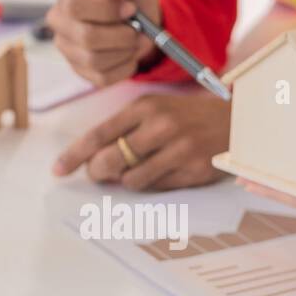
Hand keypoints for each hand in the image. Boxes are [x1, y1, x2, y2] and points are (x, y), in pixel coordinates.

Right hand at [47, 0, 158, 86]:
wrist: (137, 17)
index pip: (76, 5)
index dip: (107, 11)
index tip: (130, 9)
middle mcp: (59, 19)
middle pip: (86, 37)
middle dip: (122, 35)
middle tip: (138, 28)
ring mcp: (66, 46)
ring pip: (94, 60)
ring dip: (125, 52)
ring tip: (136, 39)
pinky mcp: (79, 68)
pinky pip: (102, 77)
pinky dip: (124, 67)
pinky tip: (130, 53)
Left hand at [52, 91, 229, 190]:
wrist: (237, 120)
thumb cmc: (188, 115)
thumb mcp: (156, 108)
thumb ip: (124, 128)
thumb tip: (92, 158)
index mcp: (146, 107)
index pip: (99, 135)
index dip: (74, 156)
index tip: (58, 171)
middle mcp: (161, 127)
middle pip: (110, 161)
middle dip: (97, 172)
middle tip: (98, 173)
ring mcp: (179, 150)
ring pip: (131, 180)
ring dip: (126, 180)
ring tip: (138, 168)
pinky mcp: (193, 171)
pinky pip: (156, 188)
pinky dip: (150, 184)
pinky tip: (161, 171)